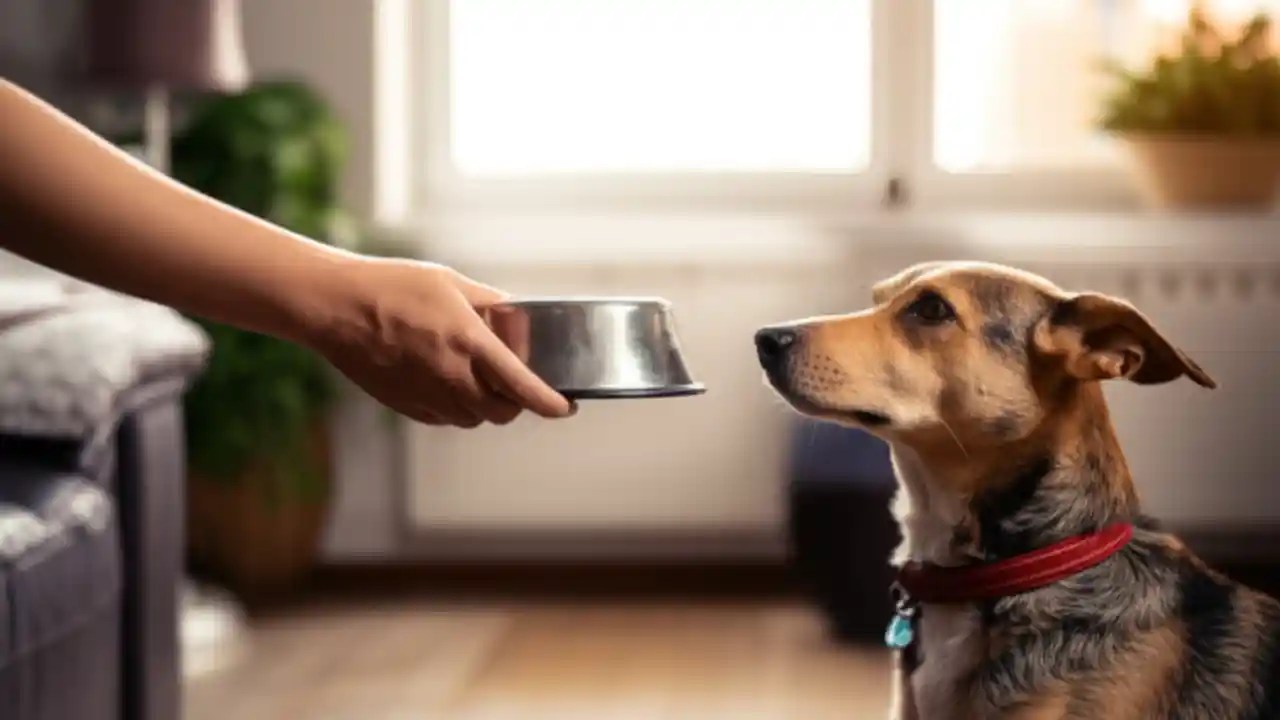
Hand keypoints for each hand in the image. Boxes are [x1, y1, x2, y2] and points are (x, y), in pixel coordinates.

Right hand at [313, 257, 573, 426]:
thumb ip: (490, 304)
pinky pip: (445, 418)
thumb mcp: (451, 283)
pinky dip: (455, 407)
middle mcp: (452, 377)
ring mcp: (427, 396)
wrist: (336, 308)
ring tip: (478, 377)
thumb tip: (518, 319)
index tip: (566, 406)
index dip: (550, 402)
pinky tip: (446, 380)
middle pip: (503, 412)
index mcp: (469, 343)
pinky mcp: (406, 406)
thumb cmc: (393, 287)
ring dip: (485, 405)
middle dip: (517, 403)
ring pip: (474, 419)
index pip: (523, 387)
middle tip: (519, 385)